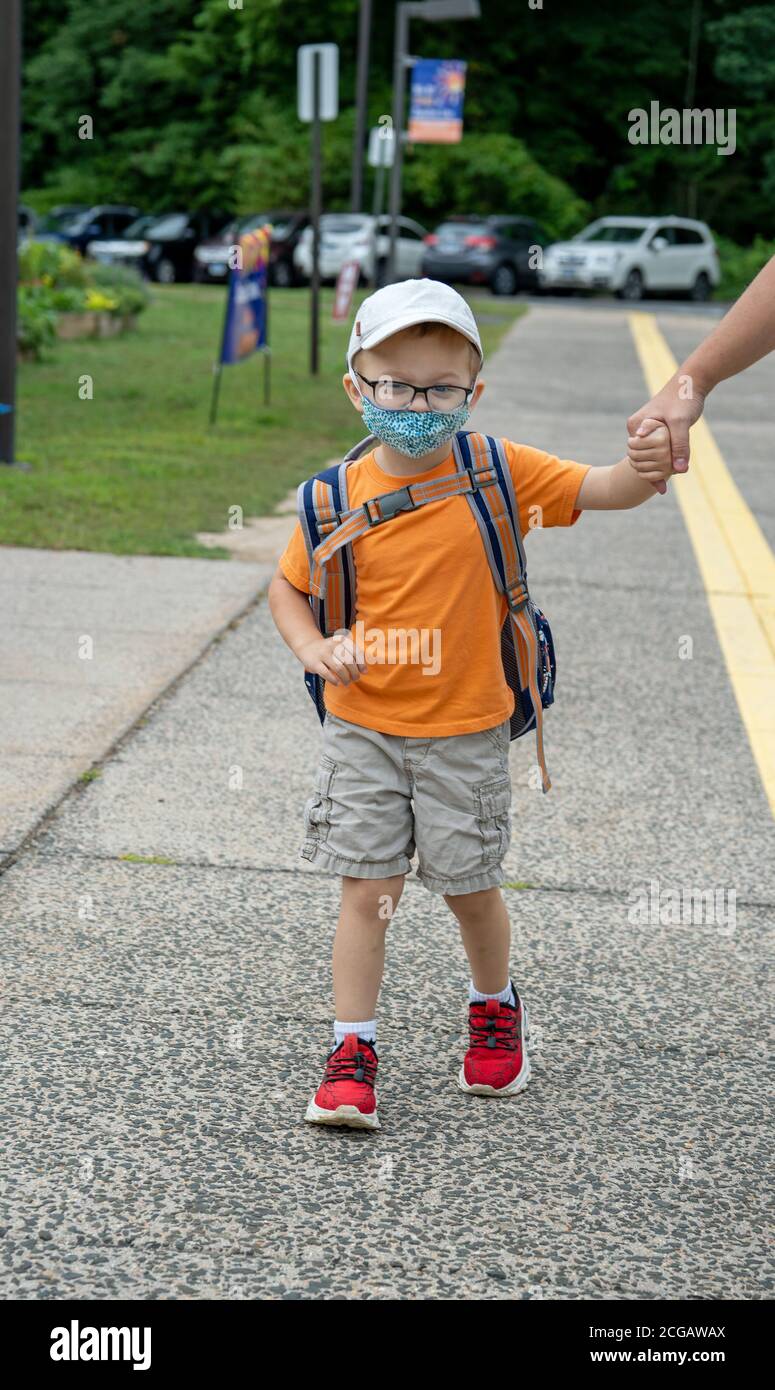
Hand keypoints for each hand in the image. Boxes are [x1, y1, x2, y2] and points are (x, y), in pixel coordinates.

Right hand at [295, 631, 367, 685]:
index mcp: (341, 640)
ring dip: (345, 678)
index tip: (364, 672)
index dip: (361, 664)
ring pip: (339, 668)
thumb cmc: (330, 651)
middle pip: (348, 661)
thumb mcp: (341, 647)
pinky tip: (337, 683)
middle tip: (355, 679)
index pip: (356, 652)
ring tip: (347, 682)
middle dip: (354, 673)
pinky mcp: (314, 663)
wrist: (307, 646)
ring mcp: (323, 653)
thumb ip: (353, 656)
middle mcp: (332, 645)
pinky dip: (334, 680)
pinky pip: (327, 673)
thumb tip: (365, 671)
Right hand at [626, 373, 705, 492]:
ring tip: (677, 469)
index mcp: (635, 427)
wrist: (692, 382)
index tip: (669, 475)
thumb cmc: (683, 398)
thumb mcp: (682, 422)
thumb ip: (680, 446)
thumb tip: (679, 470)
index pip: (638, 457)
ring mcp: (645, 431)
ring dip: (661, 466)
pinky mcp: (655, 432)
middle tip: (675, 474)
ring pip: (650, 457)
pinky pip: (657, 451)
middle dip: (656, 469)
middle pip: (642, 459)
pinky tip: (677, 466)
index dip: (652, 469)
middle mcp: (636, 430)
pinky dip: (665, 460)